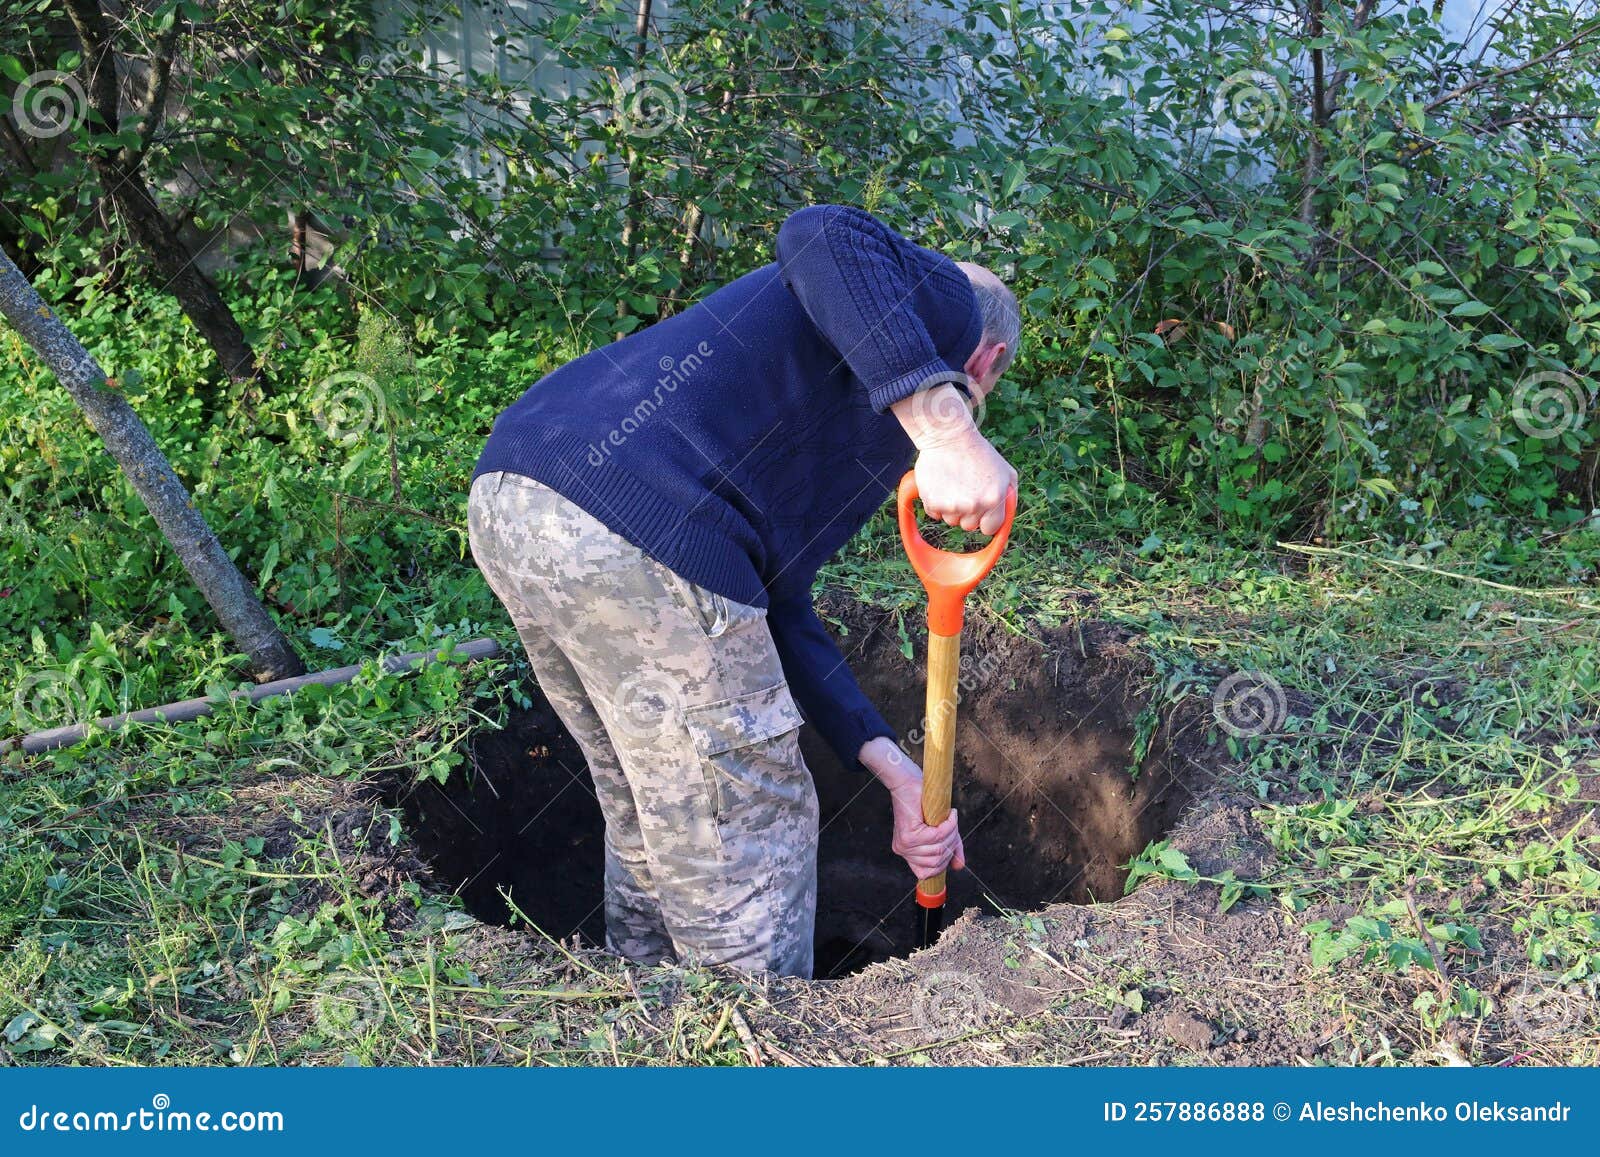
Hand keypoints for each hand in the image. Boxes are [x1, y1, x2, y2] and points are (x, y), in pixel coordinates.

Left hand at [858, 736, 964, 880]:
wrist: (909, 783)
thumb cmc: (925, 804)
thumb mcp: (940, 831)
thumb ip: (949, 849)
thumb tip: (959, 866)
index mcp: (908, 854)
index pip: (926, 874)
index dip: (942, 864)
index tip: (950, 849)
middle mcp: (903, 852)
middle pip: (937, 861)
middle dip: (951, 844)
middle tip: (952, 826)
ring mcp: (904, 845)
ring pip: (938, 850)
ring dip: (951, 833)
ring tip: (951, 818)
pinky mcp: (908, 835)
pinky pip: (936, 837)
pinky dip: (949, 825)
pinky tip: (950, 814)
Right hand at [890, 385, 1015, 535]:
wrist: (949, 437)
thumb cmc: (979, 453)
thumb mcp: (1006, 471)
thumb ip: (1010, 497)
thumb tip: (1005, 519)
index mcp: (994, 499)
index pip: (990, 529)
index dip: (986, 521)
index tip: (982, 514)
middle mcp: (974, 505)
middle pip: (969, 526)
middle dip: (968, 514)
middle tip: (966, 492)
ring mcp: (952, 505)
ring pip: (951, 520)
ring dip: (952, 508)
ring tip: (953, 485)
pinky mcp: (933, 502)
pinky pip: (935, 514)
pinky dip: (936, 503)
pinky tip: (941, 485)